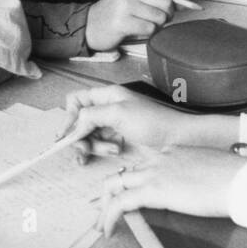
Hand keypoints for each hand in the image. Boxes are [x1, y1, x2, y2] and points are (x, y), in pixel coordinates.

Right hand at [59, 84, 228, 157]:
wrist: (178, 138)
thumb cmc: (154, 121)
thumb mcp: (119, 113)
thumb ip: (92, 115)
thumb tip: (74, 125)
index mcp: (107, 95)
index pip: (76, 100)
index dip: (68, 117)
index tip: (68, 135)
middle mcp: (108, 107)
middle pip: (80, 121)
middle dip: (81, 136)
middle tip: (84, 150)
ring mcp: (113, 123)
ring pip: (89, 134)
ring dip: (95, 145)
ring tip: (112, 150)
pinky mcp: (119, 138)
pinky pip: (101, 143)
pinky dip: (101, 150)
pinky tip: (113, 152)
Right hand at [84, 0, 179, 50]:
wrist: (90, 25)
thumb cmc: (116, 12)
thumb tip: (183, 0)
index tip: (182, 1)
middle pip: (166, 2)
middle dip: (168, 14)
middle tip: (159, 19)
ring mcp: (124, 5)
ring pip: (159, 17)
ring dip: (157, 25)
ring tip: (144, 24)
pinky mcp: (122, 22)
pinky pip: (150, 29)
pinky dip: (148, 33)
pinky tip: (137, 31)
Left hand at [96, 149, 242, 235]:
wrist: (242, 180)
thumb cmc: (238, 179)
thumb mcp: (216, 173)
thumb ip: (202, 178)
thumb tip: (205, 193)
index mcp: (175, 151)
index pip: (145, 164)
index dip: (135, 181)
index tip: (132, 194)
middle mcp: (160, 157)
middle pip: (124, 172)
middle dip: (110, 190)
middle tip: (104, 208)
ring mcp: (155, 172)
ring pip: (115, 185)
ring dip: (104, 206)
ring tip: (99, 224)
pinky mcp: (153, 190)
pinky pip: (120, 203)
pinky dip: (109, 217)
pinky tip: (107, 231)